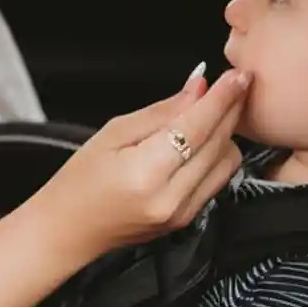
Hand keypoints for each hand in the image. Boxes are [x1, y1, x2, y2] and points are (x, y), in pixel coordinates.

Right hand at [31, 69, 249, 256]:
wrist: (69, 229)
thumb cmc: (80, 180)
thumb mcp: (113, 132)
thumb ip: (161, 111)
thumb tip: (198, 88)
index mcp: (146, 173)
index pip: (196, 127)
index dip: (222, 98)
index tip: (238, 76)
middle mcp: (170, 197)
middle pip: (218, 144)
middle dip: (231, 110)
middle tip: (235, 84)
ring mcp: (182, 213)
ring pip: (226, 163)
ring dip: (226, 134)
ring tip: (214, 112)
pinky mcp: (187, 221)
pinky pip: (218, 181)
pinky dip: (217, 155)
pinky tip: (206, 138)